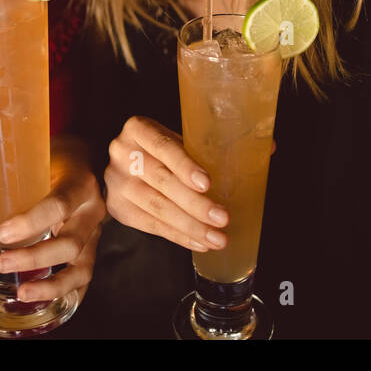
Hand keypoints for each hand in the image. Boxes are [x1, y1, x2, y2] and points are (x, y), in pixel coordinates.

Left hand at [0, 135, 103, 302]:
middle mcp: (92, 211)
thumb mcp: (34, 165)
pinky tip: (49, 305)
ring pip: (82, 268)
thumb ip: (1, 186)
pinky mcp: (92, 249)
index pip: (59, 205)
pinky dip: (68, 294)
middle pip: (70, 243)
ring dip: (52, 286)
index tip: (2, 233)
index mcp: (79, 184)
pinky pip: (84, 277)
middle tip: (2, 263)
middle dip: (35, 258)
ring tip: (22, 294)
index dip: (31, 222)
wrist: (86, 162)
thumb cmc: (56, 162)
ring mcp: (95, 234)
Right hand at [102, 115, 232, 252]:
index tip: (207, 184)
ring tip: (217, 238)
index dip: (185, 166)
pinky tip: (199, 242)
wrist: (127, 163)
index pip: (163, 146)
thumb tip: (253, 162)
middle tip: (222, 218)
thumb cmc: (163, 150)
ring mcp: (117, 182)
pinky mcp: (117, 208)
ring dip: (191, 226)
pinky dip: (179, 236)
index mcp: (138, 129)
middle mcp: (122, 153)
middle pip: (161, 181)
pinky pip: (151, 225)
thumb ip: (200, 152)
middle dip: (194, 204)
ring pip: (156, 208)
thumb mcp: (177, 140)